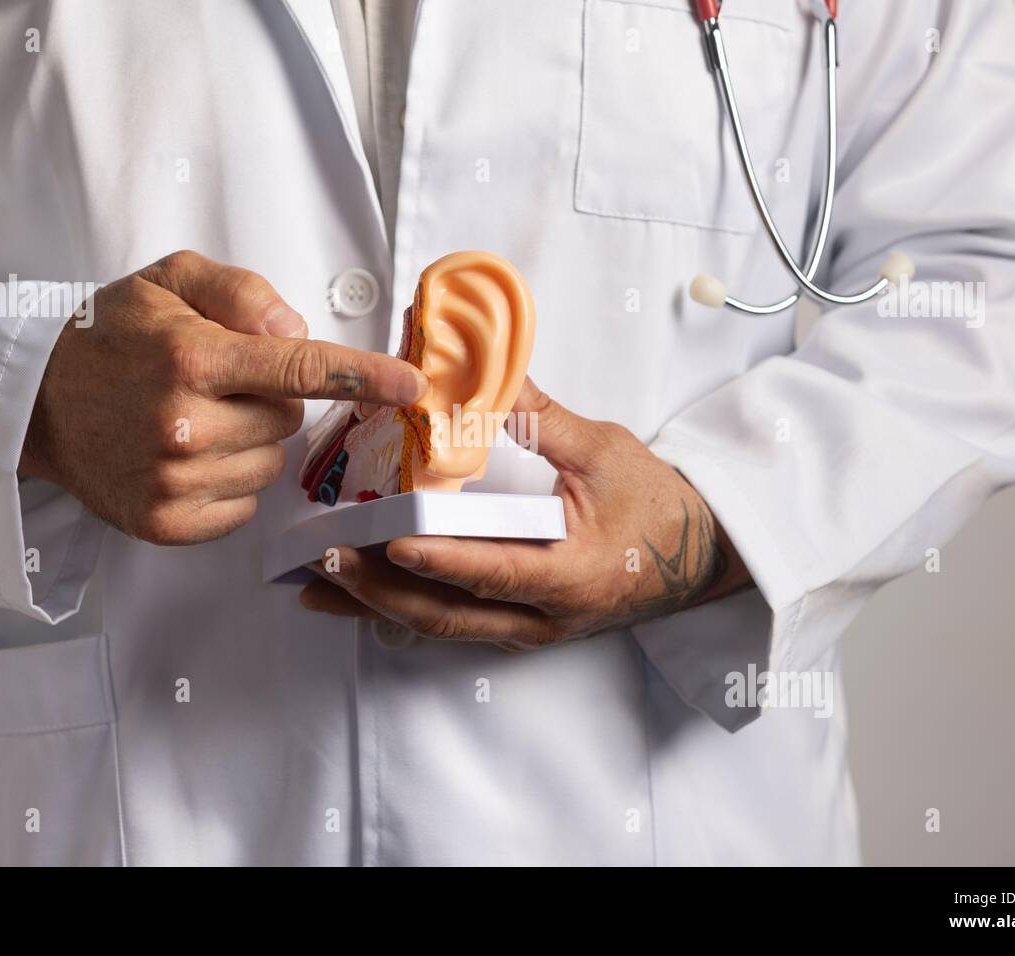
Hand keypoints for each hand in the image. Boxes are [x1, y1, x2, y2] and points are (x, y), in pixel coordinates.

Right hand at [19, 250, 426, 544]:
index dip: (363, 378)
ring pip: (270, 466)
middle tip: (213, 385)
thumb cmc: (110, 338)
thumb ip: (241, 293)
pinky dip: (228, 483)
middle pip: (289, 421)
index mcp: (192, 358)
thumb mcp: (169, 281)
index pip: (300, 370)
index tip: (410, 386)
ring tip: (190, 420)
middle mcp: (183, 424)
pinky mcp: (166, 523)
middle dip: (267, 401)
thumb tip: (297, 332)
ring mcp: (174, 481)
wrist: (36, 404)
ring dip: (248, 443)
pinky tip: (185, 458)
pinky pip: (243, 506)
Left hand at [299, 379, 750, 647]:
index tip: (390, 543)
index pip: (496, 569)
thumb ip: (538, 416)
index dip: (442, 559)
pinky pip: (454, 623)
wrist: (696, 552)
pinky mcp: (520, 625)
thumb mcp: (603, 449)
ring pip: (444, 625)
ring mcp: (530, 628)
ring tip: (318, 587)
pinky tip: (362, 596)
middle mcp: (545, 614)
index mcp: (571, 572)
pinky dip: (404, 608)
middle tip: (325, 562)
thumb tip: (482, 370)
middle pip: (451, 613)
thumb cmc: (656, 501)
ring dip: (379, 605)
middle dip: (382, 590)